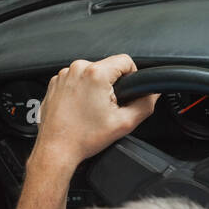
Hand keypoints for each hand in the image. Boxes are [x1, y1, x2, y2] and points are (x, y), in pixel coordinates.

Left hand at [32, 54, 157, 169]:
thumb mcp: (124, 123)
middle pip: (107, 67)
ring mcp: (63, 75)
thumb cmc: (83, 137)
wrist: (57, 148)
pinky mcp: (55, 83)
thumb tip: (153, 93)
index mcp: (95, 74)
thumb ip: (145, 104)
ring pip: (91, 74)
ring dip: (95, 89)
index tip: (126, 93)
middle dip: (112, 86)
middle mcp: (77, 69)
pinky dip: (81, 92)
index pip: (125, 60)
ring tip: (91, 111)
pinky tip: (80, 110)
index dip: (132, 76)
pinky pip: (76, 80)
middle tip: (107, 108)